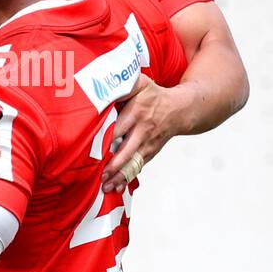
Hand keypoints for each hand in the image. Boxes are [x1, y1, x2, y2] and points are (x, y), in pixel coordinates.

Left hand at [100, 76, 189, 192]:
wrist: (180, 110)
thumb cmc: (153, 95)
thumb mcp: (140, 83)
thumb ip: (122, 84)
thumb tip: (101, 87)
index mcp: (137, 112)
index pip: (119, 127)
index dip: (106, 140)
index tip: (93, 150)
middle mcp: (143, 130)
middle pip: (127, 150)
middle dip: (114, 164)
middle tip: (100, 175)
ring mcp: (148, 143)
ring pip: (133, 163)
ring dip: (120, 176)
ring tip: (106, 187)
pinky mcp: (150, 152)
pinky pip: (138, 167)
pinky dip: (128, 178)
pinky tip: (117, 188)